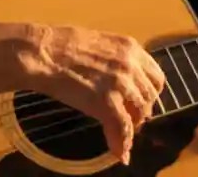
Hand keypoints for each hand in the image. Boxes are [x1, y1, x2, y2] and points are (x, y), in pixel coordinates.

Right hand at [0, 23, 165, 164]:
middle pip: (150, 96)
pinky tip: (118, 152)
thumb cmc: (61, 45)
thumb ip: (115, 59)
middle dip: (142, 111)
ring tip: (121, 134)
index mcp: (130, 48)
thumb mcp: (100, 43)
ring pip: (140, 113)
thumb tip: (117, 77)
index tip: (139, 102)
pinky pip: (122, 128)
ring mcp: (120, 84)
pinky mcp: (106, 102)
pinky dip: (121, 143)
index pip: (155, 76)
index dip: (148, 93)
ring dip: (132, 127)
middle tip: (130, 120)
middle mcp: (131, 65)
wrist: (42, 53)